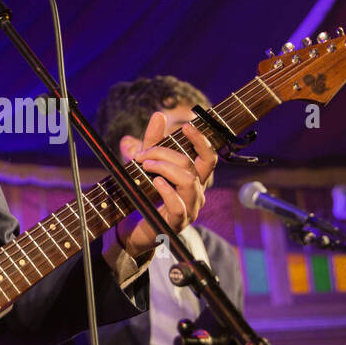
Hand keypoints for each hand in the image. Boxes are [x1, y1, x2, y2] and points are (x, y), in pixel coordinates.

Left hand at [116, 113, 215, 258]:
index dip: (202, 141)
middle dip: (166, 153)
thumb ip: (153, 141)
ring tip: (146, 166)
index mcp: (195, 179)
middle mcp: (197, 193)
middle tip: (143, 154)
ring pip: (188, 182)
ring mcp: (190, 209)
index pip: (209, 157)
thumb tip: (159, 114)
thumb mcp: (147, 164)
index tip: (188, 125)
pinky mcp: (177, 223)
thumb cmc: (146, 196)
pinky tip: (156, 182)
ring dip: (165, 168)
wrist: (136, 229)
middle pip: (192, 165)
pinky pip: (179, 206)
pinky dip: (167, 191)